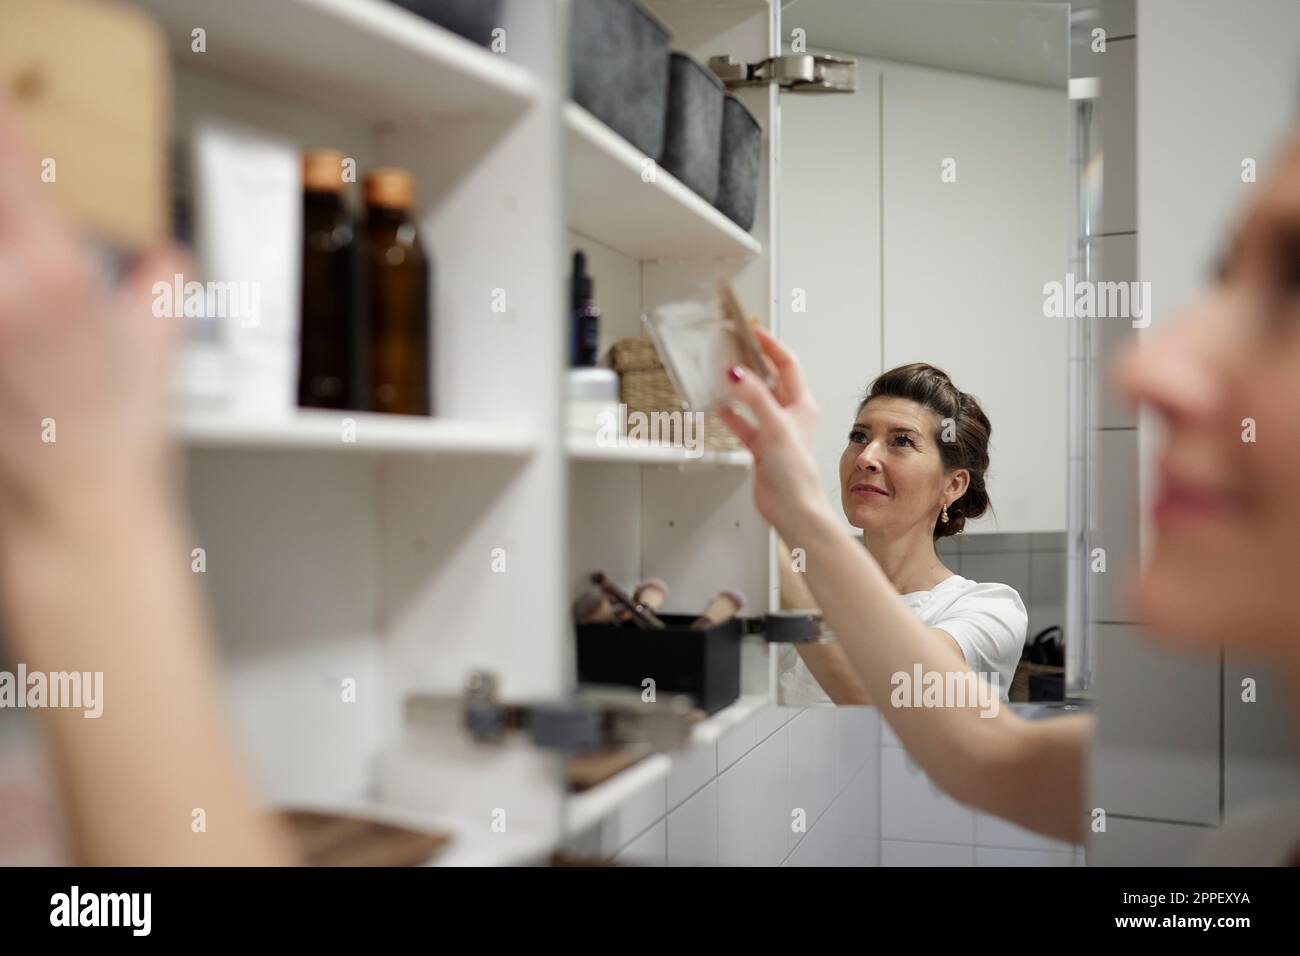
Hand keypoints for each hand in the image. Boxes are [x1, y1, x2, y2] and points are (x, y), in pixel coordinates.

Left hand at [0, 96, 185, 538]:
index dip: (8, 114)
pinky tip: (18, 310)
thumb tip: (161, 258)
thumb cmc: (110, 443)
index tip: (14, 94)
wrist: (71, 510)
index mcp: (56, 275)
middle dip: (10, 173)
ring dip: (11, 241)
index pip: (11, 155)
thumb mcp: (154, 349)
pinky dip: (7, 280)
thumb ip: (161, 288)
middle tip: (27, 178)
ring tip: (29, 261)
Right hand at [716, 326, 830, 537]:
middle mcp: (789, 413)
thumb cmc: (796, 472)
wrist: (792, 507)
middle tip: (732, 347)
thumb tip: (738, 374)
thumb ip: (754, 398)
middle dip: (751, 362)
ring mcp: (774, 429)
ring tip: (720, 373)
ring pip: (752, 399)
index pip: (786, 363)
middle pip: (768, 378)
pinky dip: (729, 414)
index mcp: (801, 403)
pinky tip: (717, 406)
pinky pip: (742, 422)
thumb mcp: (775, 426)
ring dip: (738, 387)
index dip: (770, 345)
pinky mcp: (760, 445)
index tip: (751, 330)